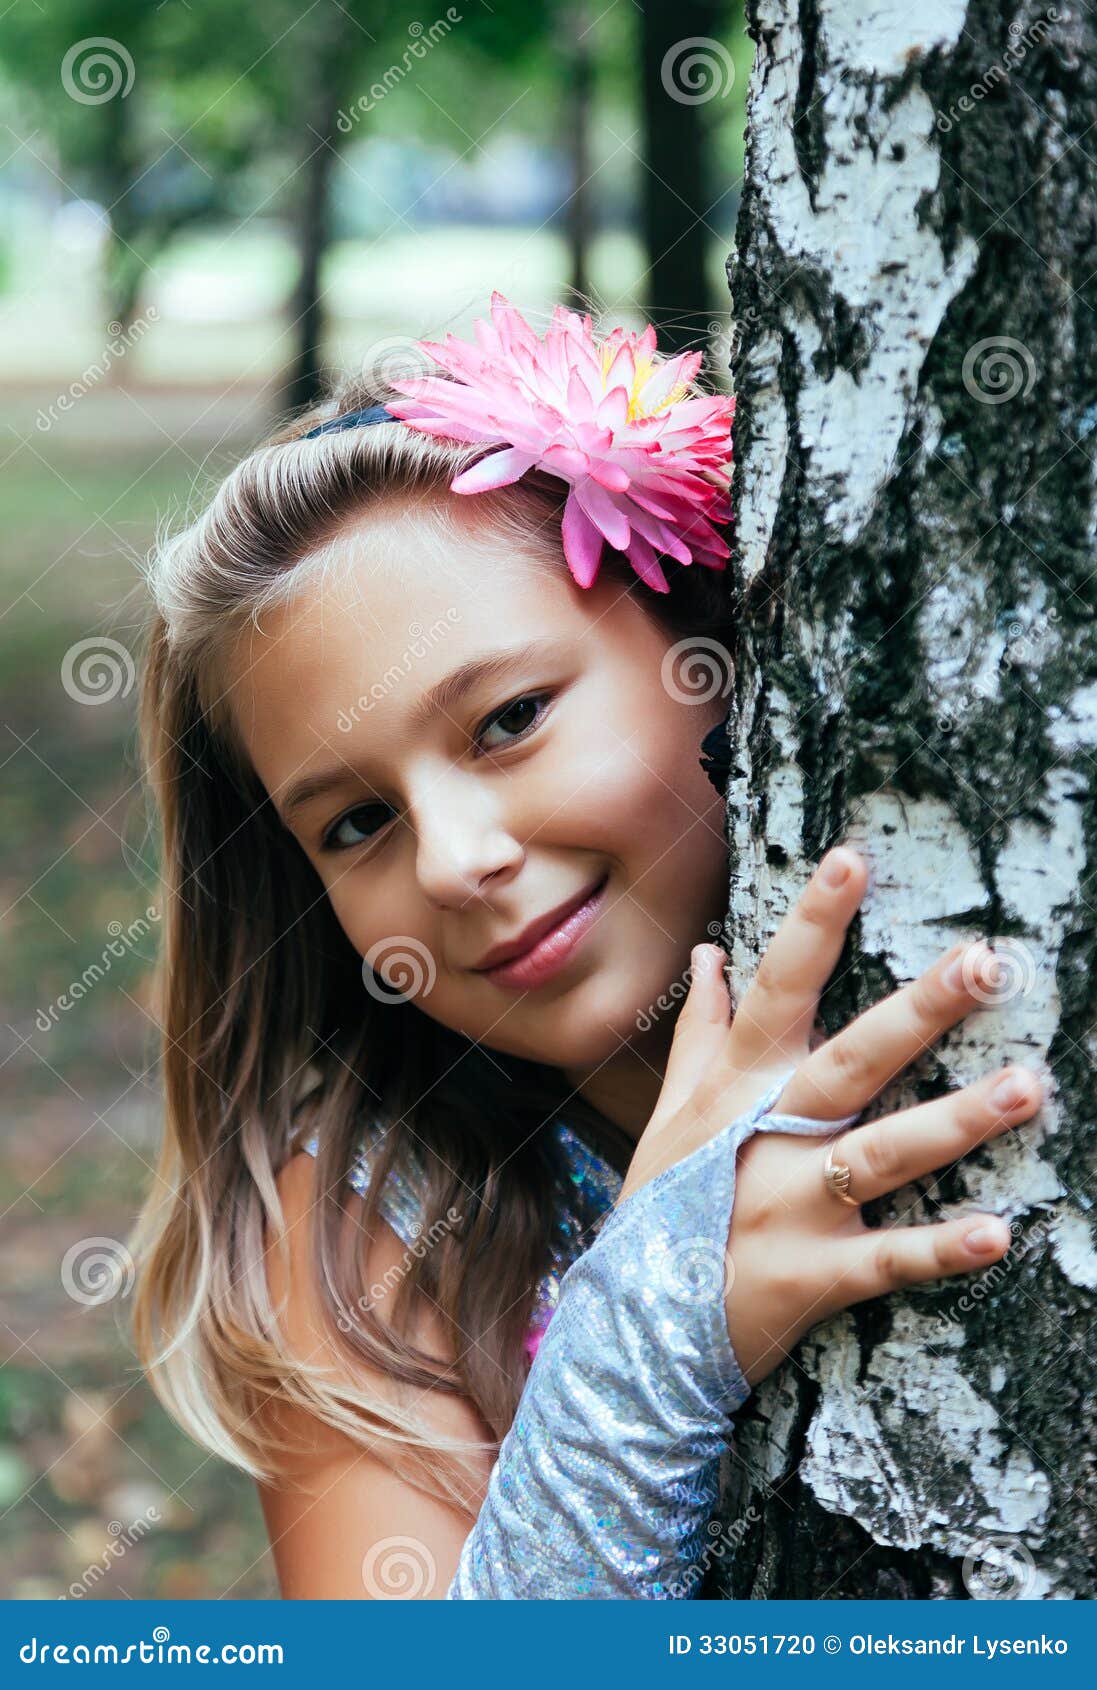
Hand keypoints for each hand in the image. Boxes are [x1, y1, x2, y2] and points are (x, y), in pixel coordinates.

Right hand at [620, 845, 1044, 1385]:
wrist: (635, 1323)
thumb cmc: (662, 1206)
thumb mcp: (673, 1113)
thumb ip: (701, 1031)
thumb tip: (712, 953)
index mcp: (736, 1087)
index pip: (777, 989)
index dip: (812, 925)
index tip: (851, 860)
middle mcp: (765, 1136)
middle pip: (849, 1060)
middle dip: (916, 1010)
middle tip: (984, 963)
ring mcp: (788, 1206)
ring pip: (880, 1153)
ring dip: (954, 1122)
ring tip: (1026, 1088)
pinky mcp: (813, 1275)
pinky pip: (885, 1258)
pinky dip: (939, 1249)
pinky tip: (997, 1231)